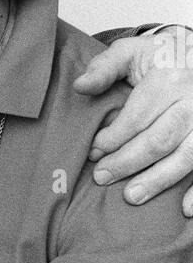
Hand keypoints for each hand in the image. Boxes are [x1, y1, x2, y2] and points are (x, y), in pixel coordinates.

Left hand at [74, 28, 192, 213]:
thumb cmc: (161, 58)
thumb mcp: (131, 52)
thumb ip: (104, 67)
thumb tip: (80, 86)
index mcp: (169, 79)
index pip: (136, 117)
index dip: (112, 139)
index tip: (92, 153)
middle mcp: (192, 101)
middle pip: (159, 140)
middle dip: (127, 162)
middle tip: (102, 178)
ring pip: (185, 157)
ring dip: (158, 180)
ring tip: (131, 197)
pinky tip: (185, 210)